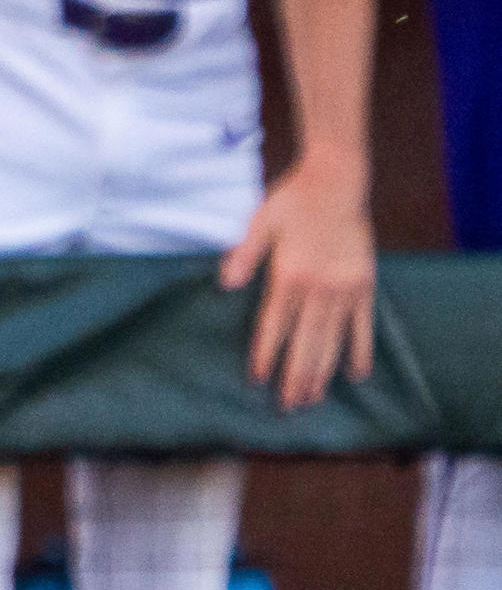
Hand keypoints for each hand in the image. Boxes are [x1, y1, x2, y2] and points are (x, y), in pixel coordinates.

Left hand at [220, 164, 376, 412]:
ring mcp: (346, 288)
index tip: (257, 380)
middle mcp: (320, 287)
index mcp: (290, 274)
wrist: (337, 181)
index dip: (266, 354)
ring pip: (333, 340)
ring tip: (313, 400)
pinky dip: (360, 351)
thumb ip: (244, 253)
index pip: (274, 325)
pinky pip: (364, 326)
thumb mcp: (260, 220)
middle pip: (305, 342)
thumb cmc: (292, 201)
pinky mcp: (365, 285)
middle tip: (287, 407)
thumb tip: (224, 283)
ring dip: (322, 372)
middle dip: (295, 376)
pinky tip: (355, 375)